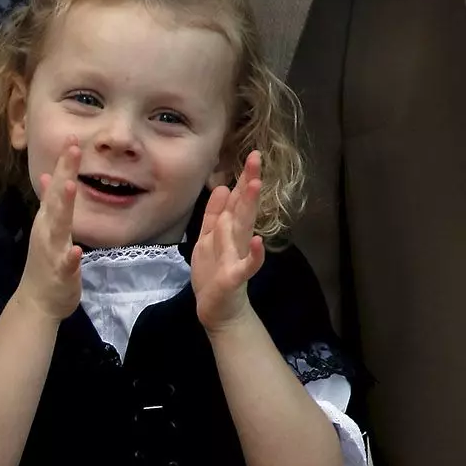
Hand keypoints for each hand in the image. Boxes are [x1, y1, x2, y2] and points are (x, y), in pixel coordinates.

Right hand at [15, 138, 83, 321]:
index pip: (57, 187)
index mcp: (47, 220)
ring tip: (68, 186)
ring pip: (58, 227)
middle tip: (73, 148)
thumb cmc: (46, 264)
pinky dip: (70, 258)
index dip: (64, 164)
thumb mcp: (49, 227)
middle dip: (64, 174)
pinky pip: (65, 264)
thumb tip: (52, 176)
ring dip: (62, 207)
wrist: (36, 301)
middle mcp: (47, 231)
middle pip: (56, 199)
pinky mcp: (60, 273)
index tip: (73, 140)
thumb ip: (51, 203)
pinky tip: (77, 251)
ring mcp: (52, 251)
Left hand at [191, 151, 265, 331]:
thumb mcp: (208, 240)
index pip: (237, 202)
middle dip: (249, 185)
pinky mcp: (235, 278)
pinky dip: (253, 254)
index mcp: (229, 232)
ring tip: (253, 186)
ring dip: (247, 209)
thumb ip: (215, 215)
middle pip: (243, 209)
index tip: (252, 155)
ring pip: (241, 230)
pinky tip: (258, 241)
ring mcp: (238, 258)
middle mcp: (237, 241)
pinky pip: (246, 265)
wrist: (218, 310)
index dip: (243, 179)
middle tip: (256, 159)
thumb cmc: (215, 273)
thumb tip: (224, 187)